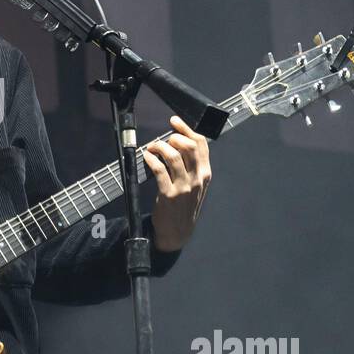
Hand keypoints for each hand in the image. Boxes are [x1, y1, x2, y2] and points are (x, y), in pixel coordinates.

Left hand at [144, 115, 212, 252]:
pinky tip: (147, 157)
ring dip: (159, 147)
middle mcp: (197, 178)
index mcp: (205, 173)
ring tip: (152, 148)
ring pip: (173, 156)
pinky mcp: (169, 194)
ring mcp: (184, 187)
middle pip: (188, 146)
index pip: (201, 144)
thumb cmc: (185, 205)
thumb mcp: (196, 185)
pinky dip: (151, 159)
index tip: (175, 122)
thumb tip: (178, 142)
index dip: (186, 129)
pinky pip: (159, 170)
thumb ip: (193, 166)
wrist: (178, 231)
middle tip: (163, 140)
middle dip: (173, 137)